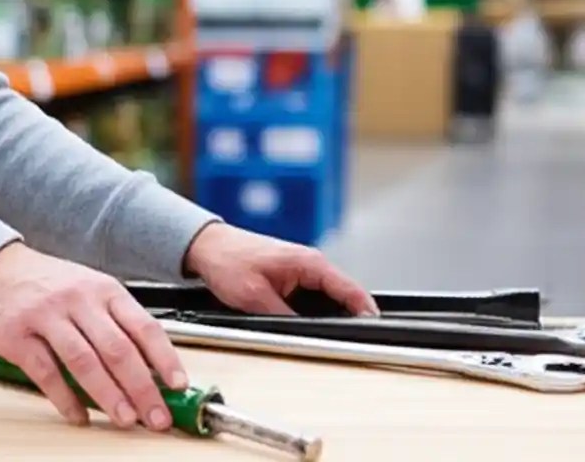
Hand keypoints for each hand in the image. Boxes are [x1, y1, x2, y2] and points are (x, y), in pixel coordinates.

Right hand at [0, 242, 186, 430]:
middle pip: (118, 349)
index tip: (178, 385)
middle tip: (155, 415)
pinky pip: (46, 372)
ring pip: (85, 362)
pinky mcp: (17, 336)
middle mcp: (81, 301)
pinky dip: (65, 398)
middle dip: (142, 387)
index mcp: (107, 291)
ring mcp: (48, 317)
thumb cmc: (53, 285)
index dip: (165, 359)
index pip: (145, 327)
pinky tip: (79, 415)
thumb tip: (152, 365)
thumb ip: (120, 322)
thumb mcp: (94, 290)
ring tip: (124, 419)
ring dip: (108, 395)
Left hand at [185, 223, 376, 315]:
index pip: (348, 287)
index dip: (364, 308)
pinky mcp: (294, 279)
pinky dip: (320, 311)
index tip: (374, 325)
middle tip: (356, 338)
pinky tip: (317, 325)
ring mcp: (304, 272)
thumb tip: (303, 333)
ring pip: (331, 297)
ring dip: (335, 313)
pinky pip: (316, 297)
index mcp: (309, 263)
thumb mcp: (253, 295)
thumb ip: (281, 316)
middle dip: (352, 314)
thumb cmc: (229, 261)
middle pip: (344, 294)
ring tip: (339, 334)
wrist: (209, 247)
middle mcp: (311, 265)